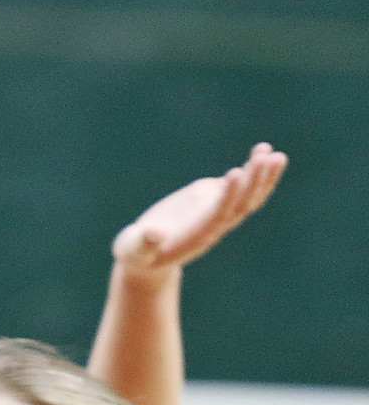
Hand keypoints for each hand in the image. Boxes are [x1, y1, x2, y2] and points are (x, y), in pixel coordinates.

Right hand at [113, 142, 285, 278]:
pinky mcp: (216, 198)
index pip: (218, 215)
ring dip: (263, 175)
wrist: (149, 254)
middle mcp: (215, 224)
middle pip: (242, 204)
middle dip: (253, 181)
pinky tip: (263, 150)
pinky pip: (242, 185)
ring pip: (249, 196)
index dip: (228, 196)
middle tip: (263, 157)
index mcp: (197, 236)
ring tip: (271, 153)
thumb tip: (152, 233)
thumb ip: (143, 244)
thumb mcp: (134, 251)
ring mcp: (219, 210)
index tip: (234, 173)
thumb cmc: (137, 254)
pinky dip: (254, 170)